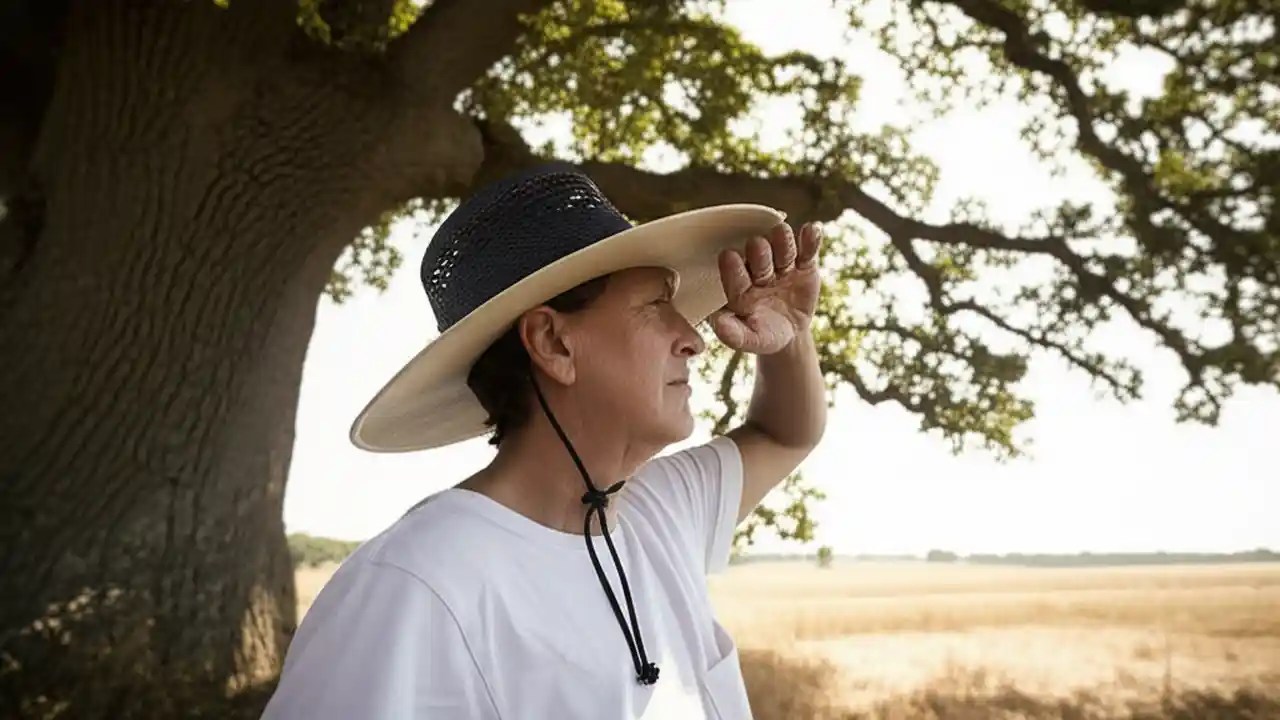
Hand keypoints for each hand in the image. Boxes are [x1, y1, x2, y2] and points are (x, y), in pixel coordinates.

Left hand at [710, 221, 822, 354]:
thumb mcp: (751, 340)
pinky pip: (808, 251)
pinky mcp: (804, 265)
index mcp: (739, 289)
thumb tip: (718, 325)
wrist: (791, 332)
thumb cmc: (763, 336)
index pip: (735, 278)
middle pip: (760, 260)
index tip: (728, 256)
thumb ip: (734, 334)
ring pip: (783, 251)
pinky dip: (811, 240)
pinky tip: (813, 229)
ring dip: (783, 241)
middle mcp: (758, 273)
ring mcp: (782, 267)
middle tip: (756, 244)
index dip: (732, 269)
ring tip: (782, 231)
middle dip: (759, 253)